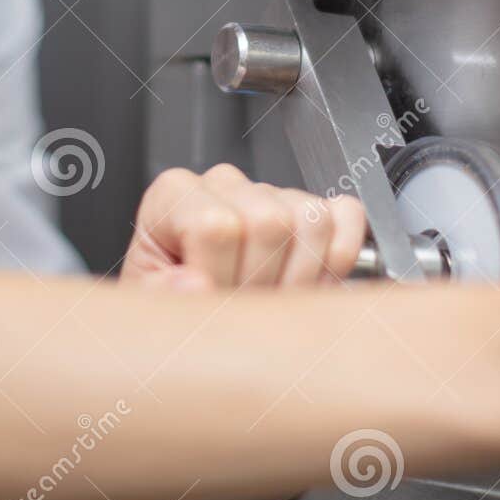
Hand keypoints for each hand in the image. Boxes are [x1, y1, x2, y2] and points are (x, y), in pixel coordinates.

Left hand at [122, 163, 366, 291]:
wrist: (196, 315)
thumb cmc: (173, 304)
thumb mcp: (152, 309)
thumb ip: (163, 298)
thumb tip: (193, 283)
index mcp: (174, 195)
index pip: (217, 225)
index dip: (220, 275)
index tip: (211, 296)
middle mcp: (223, 184)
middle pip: (269, 222)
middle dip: (261, 281)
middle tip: (244, 303)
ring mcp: (273, 191)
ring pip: (312, 221)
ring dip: (300, 277)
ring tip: (271, 296)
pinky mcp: (314, 205)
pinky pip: (347, 216)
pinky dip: (340, 256)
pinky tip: (308, 281)